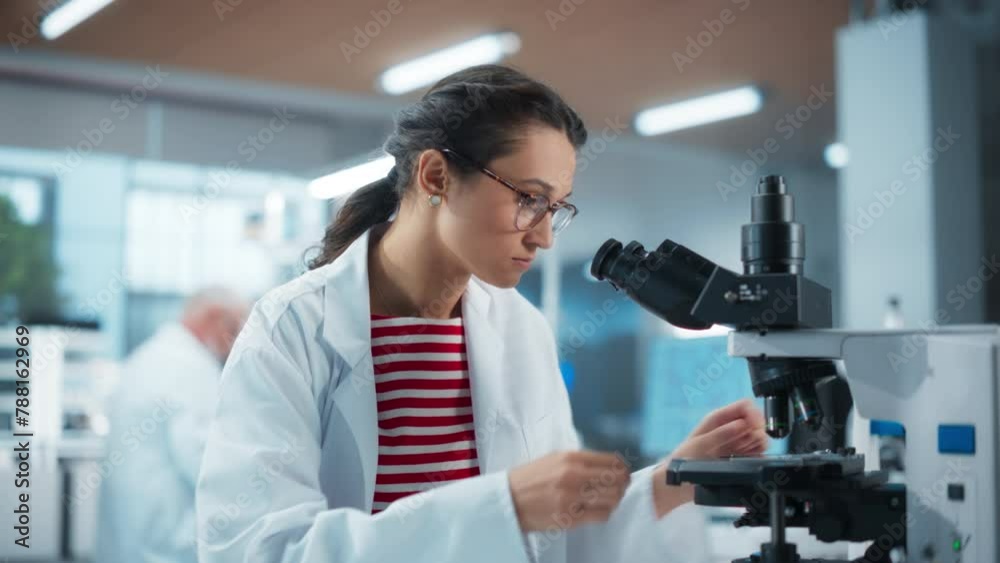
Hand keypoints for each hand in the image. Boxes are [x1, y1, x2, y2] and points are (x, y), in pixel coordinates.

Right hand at [508, 451, 630, 532]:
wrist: (508, 499)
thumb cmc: (530, 479)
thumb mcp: (553, 459)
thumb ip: (579, 461)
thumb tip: (606, 465)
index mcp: (570, 458)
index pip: (611, 461)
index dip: (622, 468)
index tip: (623, 473)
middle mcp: (573, 475)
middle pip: (615, 480)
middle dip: (622, 485)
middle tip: (621, 488)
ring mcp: (572, 497)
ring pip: (612, 498)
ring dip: (615, 500)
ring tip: (609, 500)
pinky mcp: (570, 517)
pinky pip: (601, 515)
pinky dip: (605, 513)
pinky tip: (597, 510)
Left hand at [652, 399, 768, 517]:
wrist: (680, 482)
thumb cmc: (684, 459)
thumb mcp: (700, 444)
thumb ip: (721, 434)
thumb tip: (742, 424)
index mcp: (718, 419)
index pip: (744, 406)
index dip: (754, 413)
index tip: (756, 427)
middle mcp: (729, 428)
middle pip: (755, 421)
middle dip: (757, 432)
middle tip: (749, 444)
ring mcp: (735, 443)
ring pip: (758, 437)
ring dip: (757, 444)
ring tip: (744, 453)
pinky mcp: (740, 457)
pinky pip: (757, 452)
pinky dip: (757, 455)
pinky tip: (748, 460)